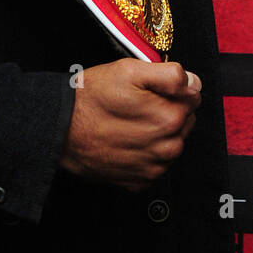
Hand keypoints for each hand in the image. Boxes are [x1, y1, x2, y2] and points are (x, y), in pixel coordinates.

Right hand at [59, 58, 200, 191]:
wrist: (57, 130)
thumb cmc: (89, 100)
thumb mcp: (129, 71)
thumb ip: (170, 75)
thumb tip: (194, 83)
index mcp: (170, 118)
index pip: (193, 98)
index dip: (173, 90)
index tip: (152, 90)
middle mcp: (167, 147)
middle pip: (184, 122)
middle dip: (167, 111)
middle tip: (137, 105)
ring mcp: (153, 167)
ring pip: (170, 144)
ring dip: (157, 134)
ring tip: (128, 123)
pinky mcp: (139, 181)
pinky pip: (154, 164)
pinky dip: (144, 154)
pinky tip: (125, 142)